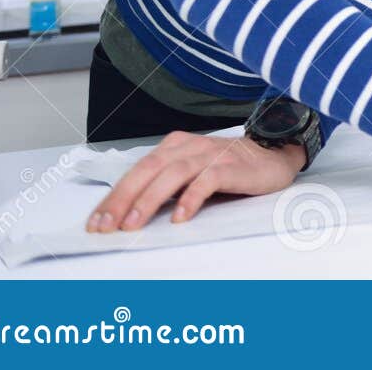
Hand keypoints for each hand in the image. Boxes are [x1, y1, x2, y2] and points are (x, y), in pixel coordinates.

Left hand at [86, 131, 303, 231]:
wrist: (275, 157)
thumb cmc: (230, 169)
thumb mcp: (192, 174)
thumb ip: (165, 186)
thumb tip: (128, 213)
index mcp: (175, 147)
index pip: (136, 170)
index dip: (114, 196)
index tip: (96, 222)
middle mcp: (190, 147)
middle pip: (149, 170)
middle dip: (123, 198)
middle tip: (107, 225)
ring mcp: (212, 154)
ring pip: (173, 173)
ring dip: (150, 200)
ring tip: (134, 224)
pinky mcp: (233, 166)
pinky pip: (208, 180)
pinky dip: (191, 197)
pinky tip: (180, 216)